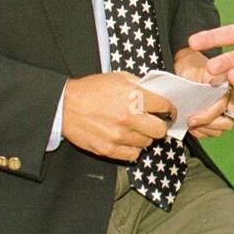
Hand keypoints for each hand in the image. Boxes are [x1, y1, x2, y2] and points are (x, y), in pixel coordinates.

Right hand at [60, 72, 175, 161]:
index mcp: (134, 97)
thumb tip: (156, 92)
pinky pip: (133, 155)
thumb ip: (139, 85)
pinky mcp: (109, 149)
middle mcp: (129, 117)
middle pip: (160, 130)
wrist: (64, 105)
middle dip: (158, 125)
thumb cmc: (90, 90)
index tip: (168, 111)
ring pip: (147, 143)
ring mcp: (119, 136)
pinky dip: (132, 148)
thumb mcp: (118, 78)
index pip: (165, 107)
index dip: (169, 108)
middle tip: (152, 121)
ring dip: (143, 136)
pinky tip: (125, 139)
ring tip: (134, 129)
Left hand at [173, 47, 233, 139]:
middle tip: (190, 122)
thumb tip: (196, 100)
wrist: (191, 71)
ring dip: (203, 130)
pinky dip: (202, 133)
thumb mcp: (193, 71)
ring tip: (190, 124)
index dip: (207, 116)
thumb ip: (197, 83)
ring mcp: (226, 110)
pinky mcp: (219, 119)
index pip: (222, 107)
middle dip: (207, 126)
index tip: (191, 119)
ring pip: (220, 130)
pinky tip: (193, 127)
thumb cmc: (193, 71)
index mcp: (228, 86)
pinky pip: (214, 132)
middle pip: (227, 123)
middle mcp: (231, 99)